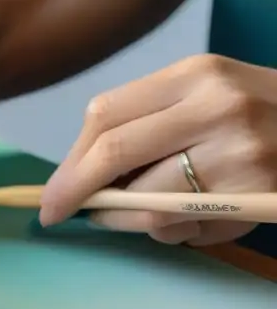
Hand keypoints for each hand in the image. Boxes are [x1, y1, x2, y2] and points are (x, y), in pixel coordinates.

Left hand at [40, 54, 276, 244]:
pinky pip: (182, 227)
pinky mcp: (254, 197)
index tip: (52, 188)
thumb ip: (149, 124)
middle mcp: (217, 107)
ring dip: (122, 218)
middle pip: (113, 152)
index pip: (105, 115)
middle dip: (74, 190)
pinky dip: (169, 232)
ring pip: (144, 201)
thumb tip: (79, 175)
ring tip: (129, 217)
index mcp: (195, 75)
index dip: (69, 158)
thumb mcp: (208, 98)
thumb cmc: (262, 117)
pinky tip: (185, 221)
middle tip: (55, 213)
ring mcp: (240, 153)